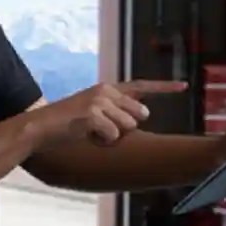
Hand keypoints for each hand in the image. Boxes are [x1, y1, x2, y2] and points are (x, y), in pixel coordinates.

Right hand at [28, 80, 188, 150]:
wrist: (41, 126)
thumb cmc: (69, 123)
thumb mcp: (94, 112)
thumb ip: (118, 110)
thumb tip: (144, 112)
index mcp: (107, 88)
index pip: (141, 86)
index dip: (164, 87)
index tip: (184, 85)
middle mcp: (106, 90)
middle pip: (138, 115)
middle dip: (124, 127)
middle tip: (99, 128)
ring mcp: (99, 101)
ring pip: (127, 127)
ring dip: (111, 136)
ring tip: (89, 131)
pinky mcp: (93, 114)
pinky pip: (112, 136)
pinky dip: (101, 141)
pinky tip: (85, 135)